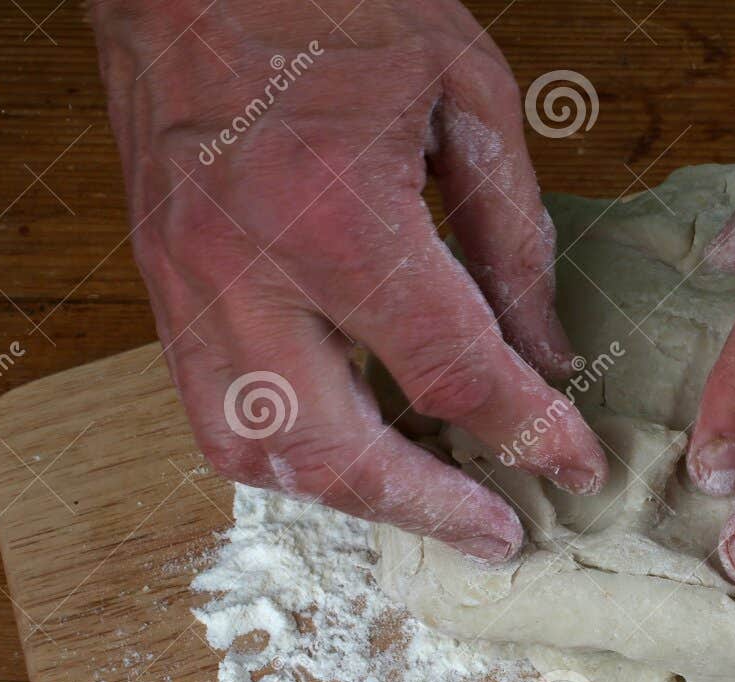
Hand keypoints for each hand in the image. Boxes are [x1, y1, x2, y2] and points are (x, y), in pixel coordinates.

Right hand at [89, 0, 605, 559]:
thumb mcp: (466, 93)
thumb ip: (512, 238)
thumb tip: (545, 355)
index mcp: (338, 214)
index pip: (449, 372)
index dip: (527, 433)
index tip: (576, 466)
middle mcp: (247, 267)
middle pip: (335, 451)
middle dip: (428, 509)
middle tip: (498, 535)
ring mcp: (184, 282)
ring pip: (252, 452)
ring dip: (347, 496)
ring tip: (427, 503)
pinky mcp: (158, 281)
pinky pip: (211, 409)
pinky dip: (287, 454)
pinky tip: (350, 450)